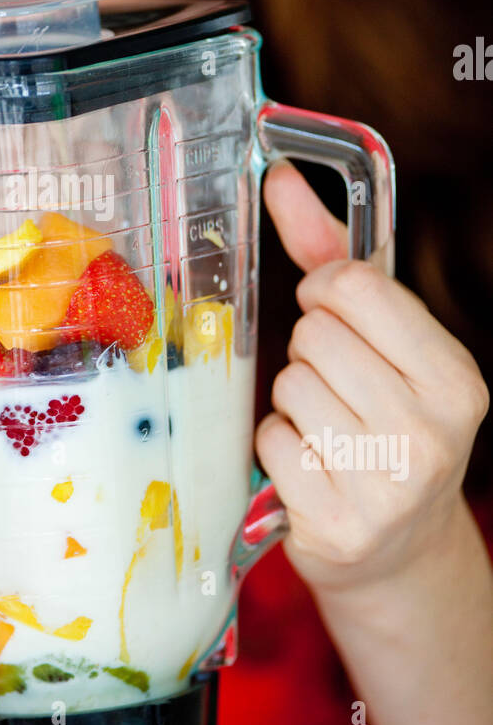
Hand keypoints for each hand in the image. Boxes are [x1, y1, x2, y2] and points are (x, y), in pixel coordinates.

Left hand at [255, 163, 488, 593]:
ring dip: (290, 403)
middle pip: (312, 337)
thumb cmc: (385, 420)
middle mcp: (433, 431)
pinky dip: (276, 446)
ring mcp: (388, 484)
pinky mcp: (337, 523)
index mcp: (456, 377)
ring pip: (287, 386)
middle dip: (308, 354)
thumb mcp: (383, 337)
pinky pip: (269, 440)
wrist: (398, 549)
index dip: (325, 296)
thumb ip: (331, 252)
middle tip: (334, 389)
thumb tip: (279, 175)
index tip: (334, 319)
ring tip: (325, 430)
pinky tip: (309, 466)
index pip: (352, 286)